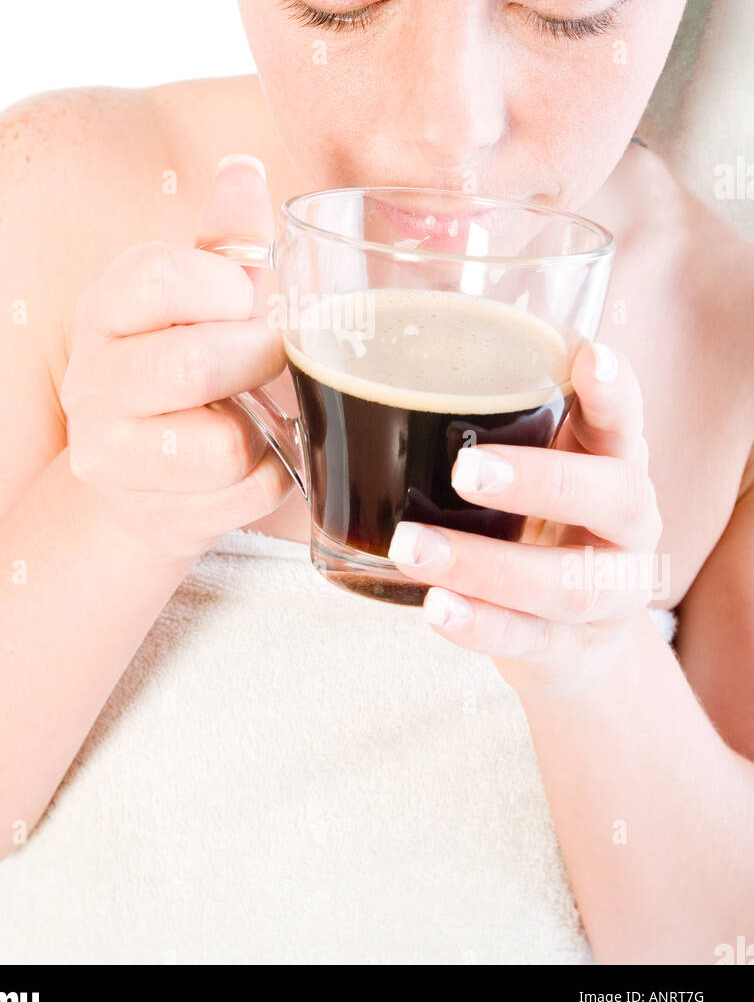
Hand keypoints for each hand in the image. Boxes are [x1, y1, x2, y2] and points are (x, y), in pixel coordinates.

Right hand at [59, 159, 292, 561]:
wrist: (143, 477)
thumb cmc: (186, 366)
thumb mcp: (200, 298)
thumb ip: (228, 240)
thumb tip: (243, 169)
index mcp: (106, 307)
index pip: (157, 276)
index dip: (226, 286)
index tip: (248, 300)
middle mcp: (93, 380)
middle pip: (194, 364)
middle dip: (260, 360)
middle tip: (275, 358)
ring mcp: (111, 454)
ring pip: (223, 445)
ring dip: (268, 430)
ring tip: (259, 415)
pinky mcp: (147, 514)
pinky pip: (243, 495)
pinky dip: (272, 478)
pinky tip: (257, 460)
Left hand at [387, 342, 663, 702]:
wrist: (578, 638)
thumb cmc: (542, 521)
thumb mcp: (538, 464)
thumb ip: (494, 416)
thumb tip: (375, 353)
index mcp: (616, 462)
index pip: (626, 418)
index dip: (614, 390)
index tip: (589, 355)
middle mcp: (627, 525)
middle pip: (614, 498)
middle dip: (541, 482)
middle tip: (465, 469)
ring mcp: (607, 593)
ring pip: (565, 583)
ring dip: (484, 565)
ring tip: (411, 546)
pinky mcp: (569, 648)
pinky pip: (529, 640)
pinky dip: (480, 625)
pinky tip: (434, 608)